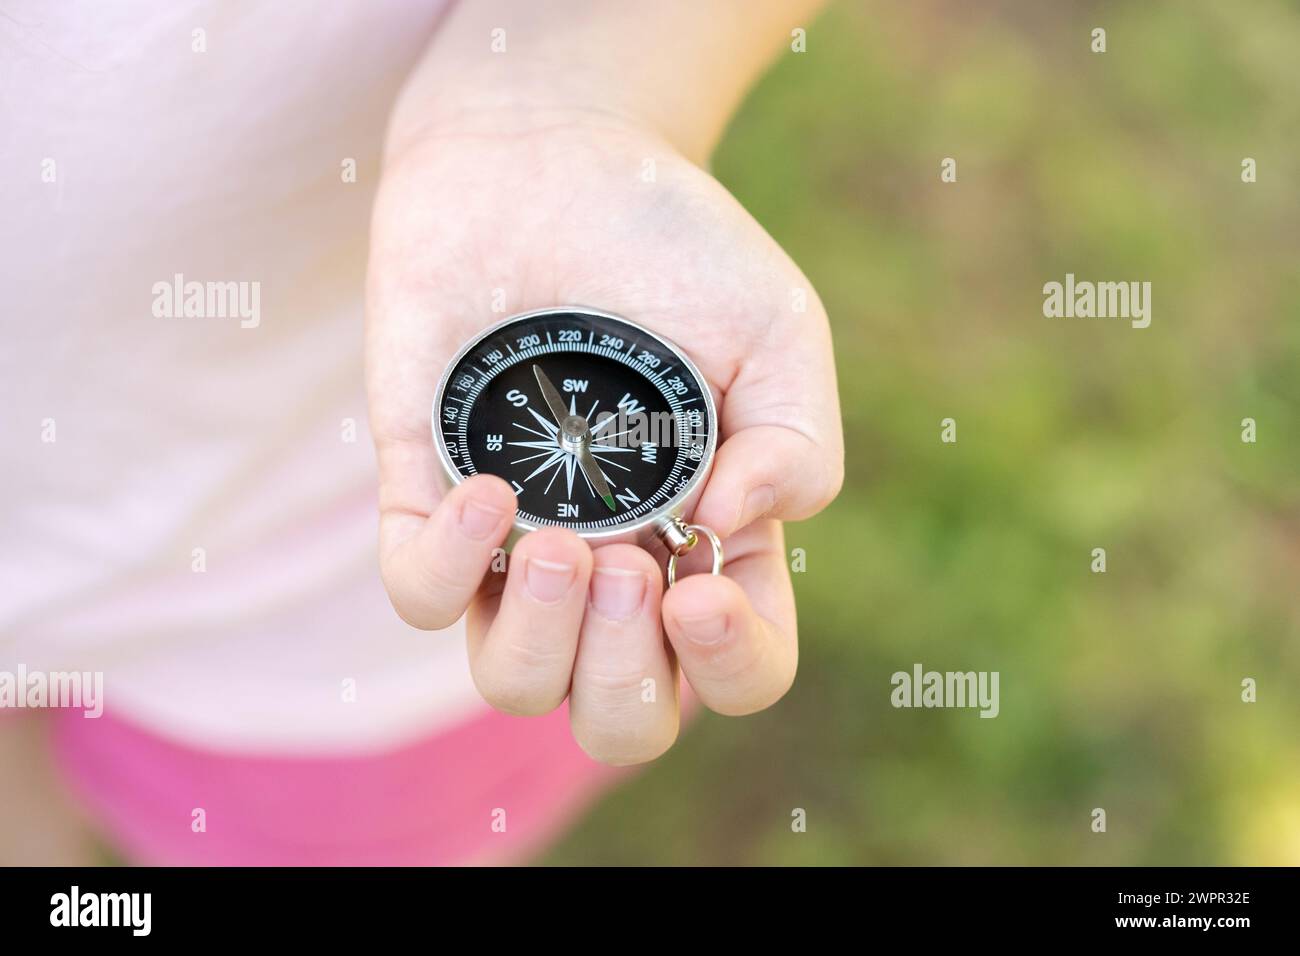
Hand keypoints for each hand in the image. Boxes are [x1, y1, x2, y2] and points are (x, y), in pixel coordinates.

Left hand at [365, 107, 842, 763]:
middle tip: (628, 567)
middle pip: (617, 717)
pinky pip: (421, 596)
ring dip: (542, 639)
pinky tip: (489, 492)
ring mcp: (517, 540)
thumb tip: (730, 535)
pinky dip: (448, 569)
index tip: (700, 583)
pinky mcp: (425, 495)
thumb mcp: (779, 331)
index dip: (730, 665)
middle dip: (623, 678)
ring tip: (560, 540)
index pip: (737, 670)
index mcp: (713, 540)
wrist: (548, 157)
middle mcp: (616, 562)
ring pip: (514, 683)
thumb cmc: (673, 247)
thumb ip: (798, 444)